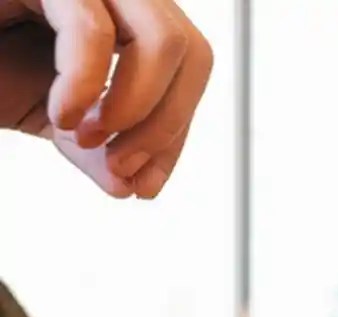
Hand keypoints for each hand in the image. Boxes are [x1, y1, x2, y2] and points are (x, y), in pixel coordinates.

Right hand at [0, 0, 212, 198]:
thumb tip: (137, 188)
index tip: (143, 182)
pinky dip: (86, 82)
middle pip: (191, 52)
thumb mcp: (55, 116)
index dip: (176, 128)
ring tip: (88, 138)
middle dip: (166, 123)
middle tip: (120, 165)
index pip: (191, 67)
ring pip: (162, 38)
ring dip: (138, 107)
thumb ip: (100, 150)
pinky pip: (91, 27)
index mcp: (128, 15)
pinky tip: (61, 115)